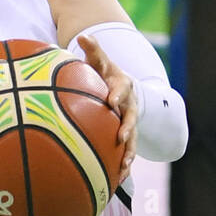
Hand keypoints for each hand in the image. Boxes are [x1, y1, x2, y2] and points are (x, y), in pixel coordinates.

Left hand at [76, 33, 136, 184]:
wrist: (123, 90)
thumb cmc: (106, 75)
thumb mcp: (100, 62)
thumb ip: (93, 51)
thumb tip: (83, 36)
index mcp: (122, 86)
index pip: (120, 88)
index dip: (117, 93)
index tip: (111, 100)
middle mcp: (129, 105)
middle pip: (130, 116)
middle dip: (127, 126)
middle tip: (122, 135)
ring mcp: (130, 122)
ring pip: (132, 138)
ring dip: (129, 151)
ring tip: (125, 165)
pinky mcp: (128, 136)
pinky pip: (127, 151)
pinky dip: (124, 165)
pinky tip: (118, 180)